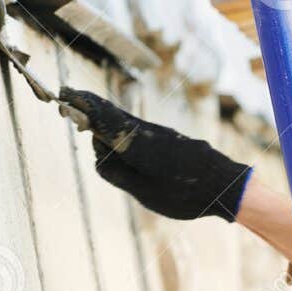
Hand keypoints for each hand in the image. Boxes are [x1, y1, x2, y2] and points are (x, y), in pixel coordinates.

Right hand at [59, 88, 252, 221]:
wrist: (227, 187)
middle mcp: (148, 132)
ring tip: (92, 129)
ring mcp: (160, 133)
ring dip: (107, 124)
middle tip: (69, 104)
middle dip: (89, 110)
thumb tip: (100, 152)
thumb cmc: (186, 195)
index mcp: (138, 143)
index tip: (64, 95)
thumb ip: (117, 172)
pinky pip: (139, 132)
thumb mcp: (144, 192)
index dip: (82, 105)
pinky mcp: (169, 139)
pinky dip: (124, 132)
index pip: (103, 118)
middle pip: (111, 117)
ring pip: (126, 125)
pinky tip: (121, 144)